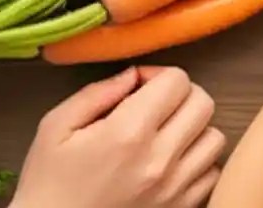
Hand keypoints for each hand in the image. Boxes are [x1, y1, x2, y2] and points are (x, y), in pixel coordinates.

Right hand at [11, 67, 225, 207]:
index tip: (138, 86)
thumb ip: (97, 93)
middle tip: (154, 105)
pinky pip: (212, 173)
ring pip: (214, 137)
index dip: (157, 75)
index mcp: (128, 133)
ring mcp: (174, 187)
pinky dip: (199, 162)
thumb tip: (133, 75)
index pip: (176, 80)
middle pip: (203, 103)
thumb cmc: (47, 183)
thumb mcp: (55, 127)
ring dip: (194, 128)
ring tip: (165, 133)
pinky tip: (172, 161)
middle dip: (180, 94)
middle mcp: (159, 159)